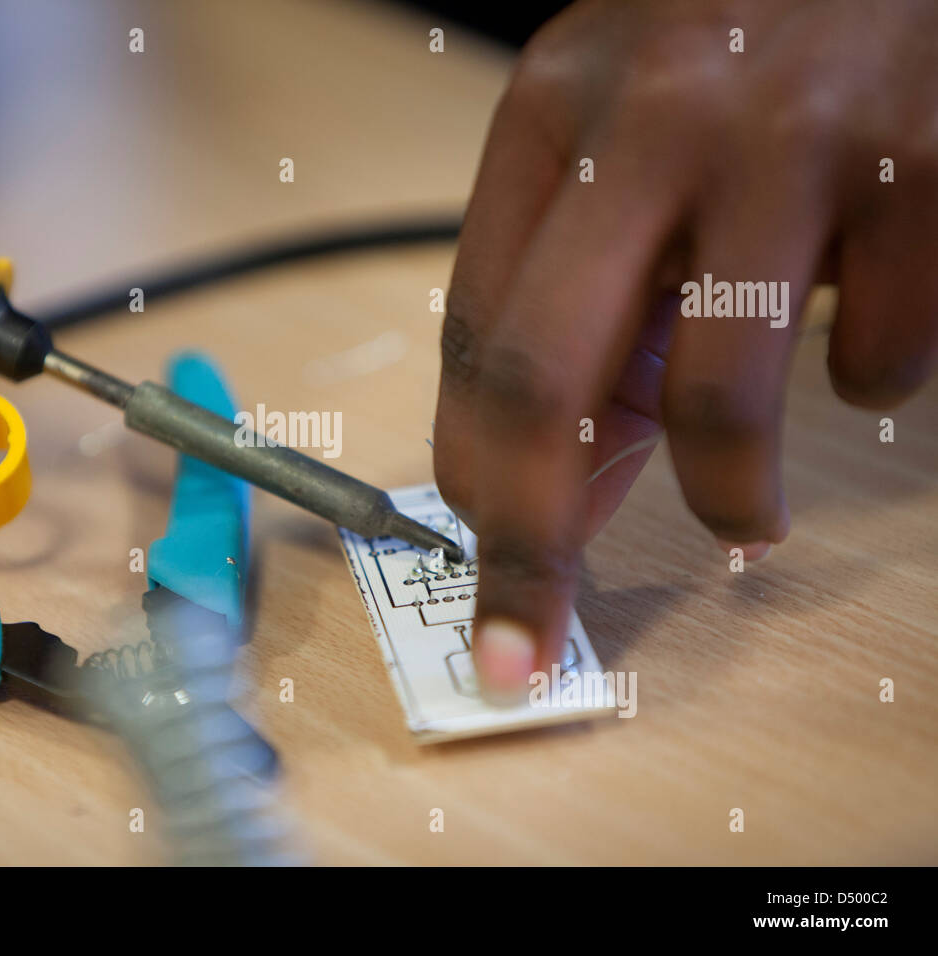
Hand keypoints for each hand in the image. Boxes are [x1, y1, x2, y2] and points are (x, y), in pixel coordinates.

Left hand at [435, 0, 937, 692]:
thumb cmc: (739, 63)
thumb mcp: (627, 154)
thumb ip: (586, 317)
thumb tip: (554, 507)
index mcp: (551, 116)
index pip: (476, 338)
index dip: (469, 482)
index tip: (482, 582)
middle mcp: (646, 122)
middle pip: (542, 376)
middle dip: (527, 543)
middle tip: (534, 636)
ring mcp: (786, 139)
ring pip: (721, 398)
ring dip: (730, 498)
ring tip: (746, 515)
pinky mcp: (923, 163)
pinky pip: (879, 354)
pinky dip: (869, 380)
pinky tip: (864, 329)